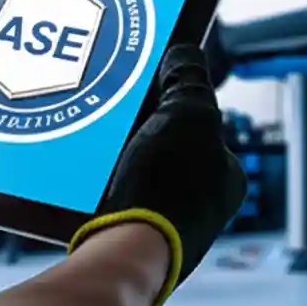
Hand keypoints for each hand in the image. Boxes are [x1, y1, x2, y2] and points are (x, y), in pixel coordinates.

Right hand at [68, 44, 245, 305]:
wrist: (129, 253)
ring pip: (138, 175)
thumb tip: (186, 52)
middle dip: (140, 131)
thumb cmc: (171, 185)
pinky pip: (113, 200)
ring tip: (91, 137)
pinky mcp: (131, 242)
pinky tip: (80, 173)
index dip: (173, 103)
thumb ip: (189, 80)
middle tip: (111, 111)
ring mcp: (168, 227)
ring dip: (117, 158)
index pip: (202, 127)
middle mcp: (203, 206)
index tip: (144, 91)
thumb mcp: (190, 113)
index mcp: (227, 178)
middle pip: (167, 150)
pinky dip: (99, 184)